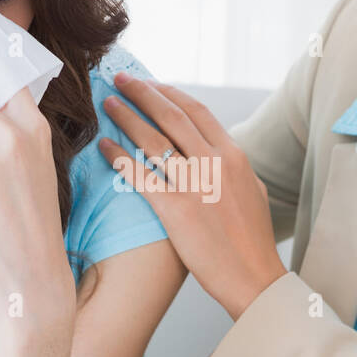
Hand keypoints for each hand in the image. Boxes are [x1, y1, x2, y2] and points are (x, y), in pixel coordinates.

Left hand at [97, 73, 286, 320]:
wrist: (254, 277)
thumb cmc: (253, 240)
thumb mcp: (252, 190)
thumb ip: (231, 166)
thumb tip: (216, 150)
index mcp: (234, 155)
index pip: (196, 110)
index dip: (168, 92)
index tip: (148, 83)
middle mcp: (215, 162)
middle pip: (170, 115)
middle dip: (141, 92)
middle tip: (119, 79)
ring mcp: (194, 184)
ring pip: (152, 139)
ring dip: (125, 116)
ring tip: (106, 104)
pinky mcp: (175, 209)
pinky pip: (139, 174)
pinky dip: (118, 156)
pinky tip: (103, 146)